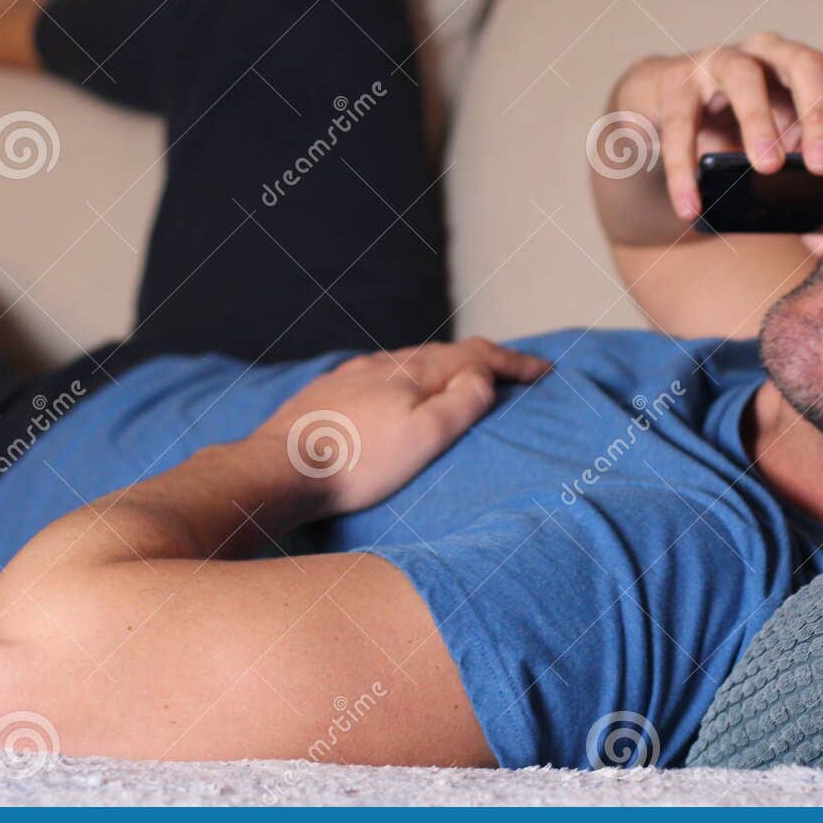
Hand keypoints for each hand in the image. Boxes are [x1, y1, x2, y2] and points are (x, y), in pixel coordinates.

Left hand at [251, 338, 550, 517]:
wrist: (278, 468)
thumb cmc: (356, 464)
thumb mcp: (425, 437)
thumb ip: (462, 403)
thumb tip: (483, 377)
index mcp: (412, 371)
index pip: (476, 355)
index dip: (514, 363)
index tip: (544, 372)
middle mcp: (381, 364)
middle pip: (442, 354)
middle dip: (480, 361)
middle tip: (508, 374)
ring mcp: (350, 377)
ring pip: (406, 364)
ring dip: (440, 370)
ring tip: (457, 383)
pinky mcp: (326, 396)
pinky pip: (378, 378)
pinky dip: (404, 382)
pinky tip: (394, 397)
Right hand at [607, 34, 822, 220]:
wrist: (661, 104)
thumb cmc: (737, 120)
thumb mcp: (784, 139)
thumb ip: (821, 170)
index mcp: (799, 68)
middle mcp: (764, 54)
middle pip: (802, 66)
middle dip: (818, 113)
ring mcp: (716, 62)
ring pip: (742, 79)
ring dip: (757, 122)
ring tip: (765, 166)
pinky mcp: (674, 84)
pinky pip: (679, 124)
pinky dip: (684, 167)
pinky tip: (690, 204)